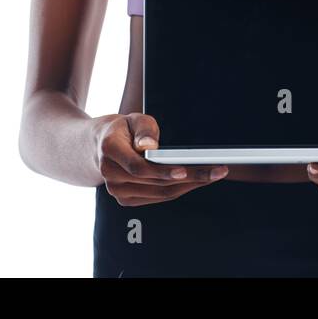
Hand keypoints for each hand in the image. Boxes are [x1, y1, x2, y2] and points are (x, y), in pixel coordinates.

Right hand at [95, 113, 228, 205]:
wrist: (102, 145)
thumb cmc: (123, 129)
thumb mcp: (134, 119)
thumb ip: (144, 130)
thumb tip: (149, 146)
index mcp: (110, 151)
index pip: (139, 168)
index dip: (163, 171)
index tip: (185, 171)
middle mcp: (111, 175)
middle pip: (156, 183)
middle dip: (190, 178)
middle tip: (216, 171)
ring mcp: (117, 190)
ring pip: (160, 193)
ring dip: (190, 186)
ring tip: (213, 175)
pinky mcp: (126, 199)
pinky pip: (158, 198)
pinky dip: (179, 190)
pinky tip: (196, 181)